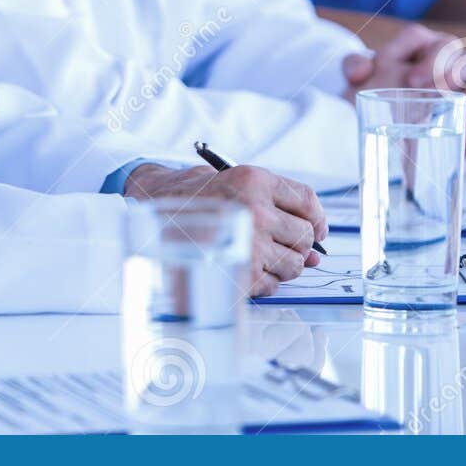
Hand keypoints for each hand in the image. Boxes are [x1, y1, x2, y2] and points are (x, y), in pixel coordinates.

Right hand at [125, 163, 325, 295]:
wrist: (147, 216)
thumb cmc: (193, 199)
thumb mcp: (233, 182)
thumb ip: (276, 206)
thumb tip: (315, 252)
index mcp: (254, 180)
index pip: (308, 201)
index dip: (318, 219)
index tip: (317, 229)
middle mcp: (254, 211)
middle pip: (305, 236)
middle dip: (298, 244)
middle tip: (277, 242)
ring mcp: (248, 244)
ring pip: (294, 264)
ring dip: (282, 265)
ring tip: (255, 253)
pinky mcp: (239, 273)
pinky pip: (274, 285)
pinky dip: (265, 281)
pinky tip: (243, 266)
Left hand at [345, 24, 465, 169]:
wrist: (381, 121)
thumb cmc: (378, 90)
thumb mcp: (361, 77)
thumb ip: (354, 66)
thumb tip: (358, 71)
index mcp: (434, 51)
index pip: (445, 44)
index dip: (436, 58)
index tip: (413, 80)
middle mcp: (463, 72)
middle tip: (443, 96)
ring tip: (460, 124)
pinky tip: (462, 151)